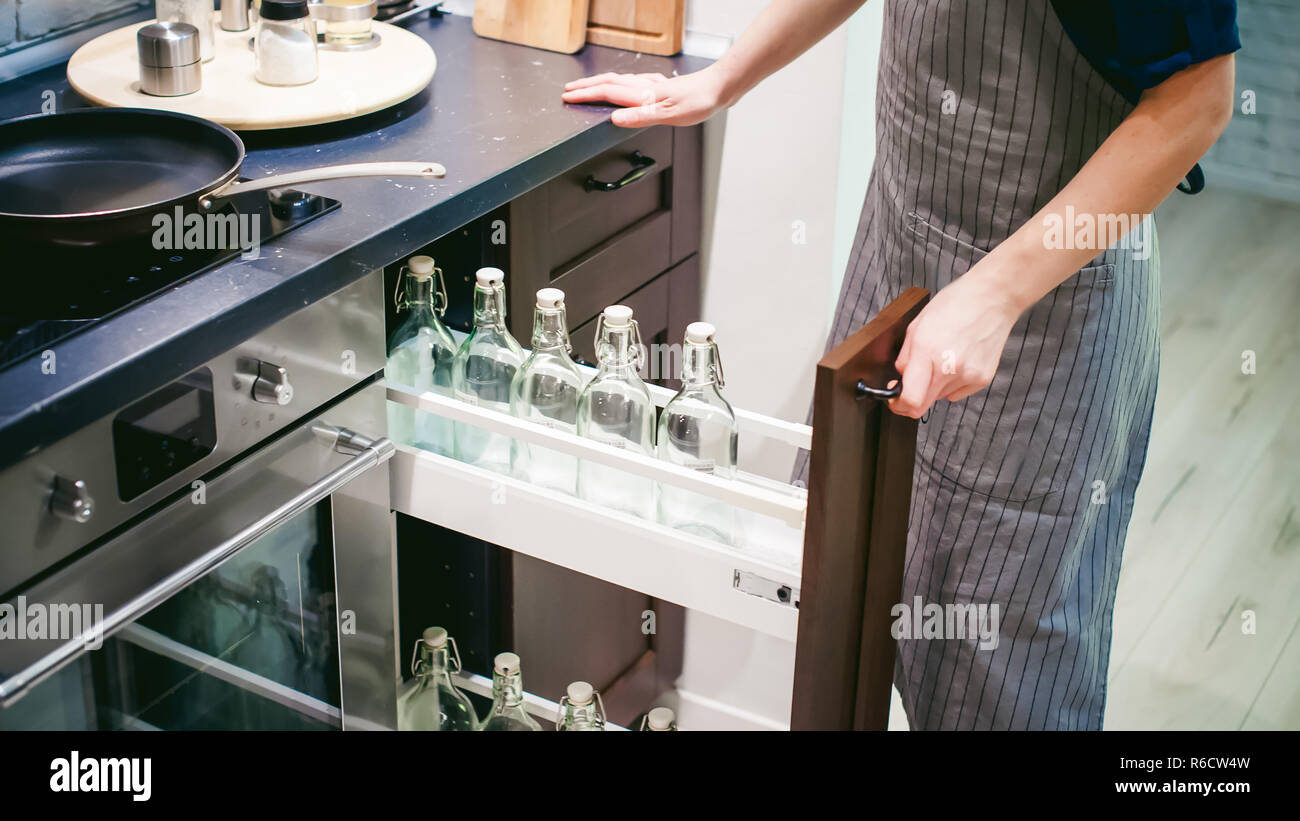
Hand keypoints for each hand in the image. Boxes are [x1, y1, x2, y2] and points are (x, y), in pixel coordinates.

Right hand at [561, 67, 730, 126]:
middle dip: (586, 86)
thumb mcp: (670, 115)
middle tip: (568, 90)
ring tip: (587, 87)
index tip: (568, 97)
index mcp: (644, 95)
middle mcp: (645, 86)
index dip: (585, 95)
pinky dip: (619, 83)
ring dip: (599, 83)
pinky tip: (624, 86)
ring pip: (619, 81)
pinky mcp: (661, 86)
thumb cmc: (700, 102)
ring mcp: (653, 84)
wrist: (720, 88)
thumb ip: (641, 117)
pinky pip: (632, 82)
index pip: (607, 93)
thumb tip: (615, 119)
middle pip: (608, 83)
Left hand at [889, 263, 1021, 417]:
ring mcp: (968, 375)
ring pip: (940, 397)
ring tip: (943, 358)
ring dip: (935, 386)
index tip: (895, 401)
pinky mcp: (982, 378)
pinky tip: (957, 362)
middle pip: (923, 405)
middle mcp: (948, 367)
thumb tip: (900, 380)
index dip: (899, 405)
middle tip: (912, 384)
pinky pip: (958, 393)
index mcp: (927, 351)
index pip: (910, 399)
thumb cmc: (955, 305)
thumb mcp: (917, 326)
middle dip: (913, 398)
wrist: (992, 299)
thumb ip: (905, 358)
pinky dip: (952, 383)